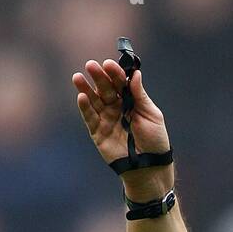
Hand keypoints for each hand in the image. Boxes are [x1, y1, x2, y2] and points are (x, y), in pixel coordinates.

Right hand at [72, 59, 173, 196]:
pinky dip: (85, 108)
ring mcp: (106, 119)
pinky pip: (90, 118)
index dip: (114, 73)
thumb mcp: (152, 115)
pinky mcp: (98, 132)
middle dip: (98, 76)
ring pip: (93, 100)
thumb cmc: (155, 141)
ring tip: (77, 78)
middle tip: (91, 65)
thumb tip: (135, 74)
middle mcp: (116, 107)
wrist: (149, 167)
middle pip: (104, 88)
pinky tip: (81, 97)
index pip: (119, 82)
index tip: (108, 64)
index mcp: (130, 100)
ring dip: (85, 89)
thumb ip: (140, 95)